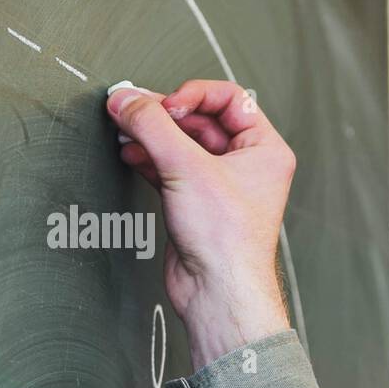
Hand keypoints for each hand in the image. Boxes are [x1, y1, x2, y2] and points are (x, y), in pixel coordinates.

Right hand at [106, 79, 295, 370]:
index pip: (229, 98)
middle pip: (200, 121)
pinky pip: (170, 168)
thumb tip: (126, 99)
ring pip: (182, 145)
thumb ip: (152, 126)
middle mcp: (246, 164)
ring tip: (124, 130)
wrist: (218, 292)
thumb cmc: (227, 240)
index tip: (165, 105)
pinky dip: (149, 158)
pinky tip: (130, 153)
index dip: (194, 95)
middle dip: (164, 115)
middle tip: (132, 110)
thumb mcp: (187, 167)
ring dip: (152, 135)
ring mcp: (219, 185)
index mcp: (264, 149)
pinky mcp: (195, 204)